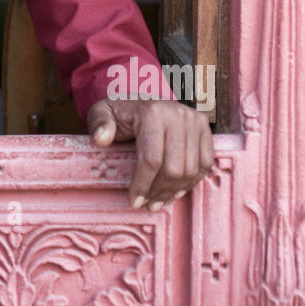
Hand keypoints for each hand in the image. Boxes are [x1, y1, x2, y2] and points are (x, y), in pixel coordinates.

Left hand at [87, 96, 213, 210]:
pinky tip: (176, 190)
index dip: (143, 185)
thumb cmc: (121, 114)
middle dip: (159, 191)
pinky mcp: (205, 128)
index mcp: (151, 112)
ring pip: (190, 170)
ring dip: (175, 191)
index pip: (151, 159)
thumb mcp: (102, 113)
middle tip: (147, 204)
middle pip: (174, 168)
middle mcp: (177, 115)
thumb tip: (101, 138)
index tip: (134, 201)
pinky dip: (191, 181)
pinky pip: (205, 164)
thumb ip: (99, 124)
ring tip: (159, 200)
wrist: (143, 102)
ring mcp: (195, 121)